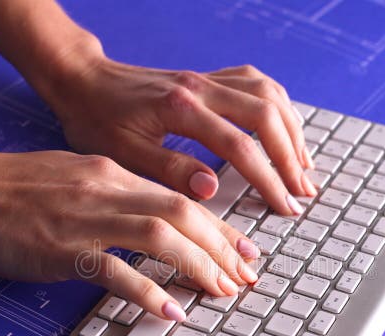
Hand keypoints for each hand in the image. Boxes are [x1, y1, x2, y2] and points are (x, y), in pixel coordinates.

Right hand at [0, 151, 260, 320]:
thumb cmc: (6, 188)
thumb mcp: (69, 177)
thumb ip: (111, 194)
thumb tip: (150, 219)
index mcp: (110, 172)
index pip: (179, 196)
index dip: (218, 227)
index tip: (242, 250)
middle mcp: (105, 189)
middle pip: (183, 212)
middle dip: (222, 247)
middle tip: (245, 277)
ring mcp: (84, 219)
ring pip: (161, 235)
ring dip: (198, 265)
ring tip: (220, 292)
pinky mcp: (60, 250)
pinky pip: (115, 271)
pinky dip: (148, 292)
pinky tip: (170, 311)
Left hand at [44, 50, 316, 214]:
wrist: (81, 80)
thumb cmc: (95, 119)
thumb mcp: (123, 154)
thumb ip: (170, 170)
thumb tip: (212, 189)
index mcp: (180, 109)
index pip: (240, 147)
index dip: (268, 180)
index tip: (285, 207)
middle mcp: (200, 87)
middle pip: (266, 115)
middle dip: (290, 157)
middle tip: (303, 192)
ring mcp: (205, 78)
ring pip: (267, 93)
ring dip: (291, 129)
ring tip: (303, 164)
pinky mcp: (206, 77)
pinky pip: (255, 83)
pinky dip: (277, 106)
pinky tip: (282, 128)